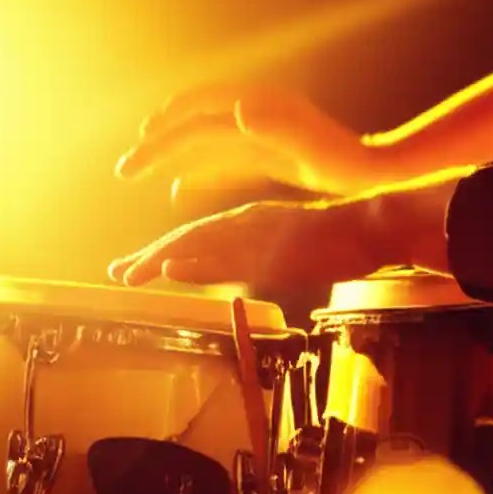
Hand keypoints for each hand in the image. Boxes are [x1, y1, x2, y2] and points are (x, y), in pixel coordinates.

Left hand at [108, 200, 382, 289]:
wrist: (375, 225)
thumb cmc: (339, 240)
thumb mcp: (287, 248)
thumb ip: (256, 255)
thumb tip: (229, 270)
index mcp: (248, 221)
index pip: (195, 237)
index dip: (161, 252)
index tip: (135, 266)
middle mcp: (246, 223)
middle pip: (186, 239)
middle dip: (147, 256)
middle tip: (117, 272)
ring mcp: (258, 234)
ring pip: (198, 244)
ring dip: (159, 258)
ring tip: (129, 271)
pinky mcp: (272, 247)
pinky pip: (227, 257)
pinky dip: (196, 261)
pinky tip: (170, 267)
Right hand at [115, 84, 379, 200]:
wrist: (376, 171)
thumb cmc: (345, 160)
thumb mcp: (310, 144)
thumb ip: (274, 126)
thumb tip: (237, 109)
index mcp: (257, 108)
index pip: (199, 113)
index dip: (166, 129)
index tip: (140, 146)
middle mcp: (252, 115)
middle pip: (192, 126)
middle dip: (156, 145)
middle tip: (123, 170)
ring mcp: (257, 133)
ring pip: (200, 142)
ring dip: (168, 156)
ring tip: (137, 173)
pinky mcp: (264, 153)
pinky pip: (219, 160)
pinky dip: (194, 171)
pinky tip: (177, 188)